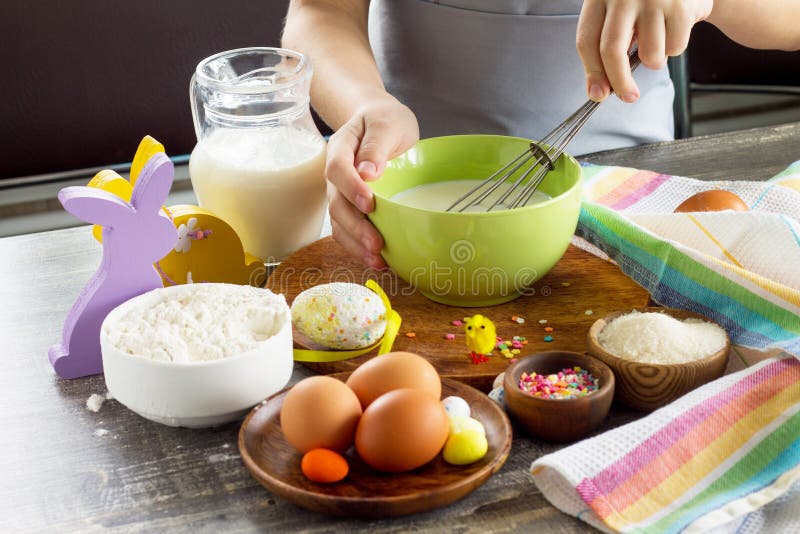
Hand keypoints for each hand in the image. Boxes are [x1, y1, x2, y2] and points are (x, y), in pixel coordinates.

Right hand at [326, 93, 418, 268]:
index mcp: (342, 148)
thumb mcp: (387, 123)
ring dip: (356, 244)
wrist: (380, 121)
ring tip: (378, 261)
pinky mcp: (351, 206)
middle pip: (336, 203)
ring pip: (339, 222)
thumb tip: (368, 173)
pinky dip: (359, 247)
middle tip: (377, 244)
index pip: (337, 169)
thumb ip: (377, 144)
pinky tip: (378, 261)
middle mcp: (336, 173)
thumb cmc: (385, 120)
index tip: (370, 204)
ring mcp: (340, 192)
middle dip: (355, 227)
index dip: (351, 188)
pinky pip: (348, 229)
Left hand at [576, 0, 712, 101]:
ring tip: (657, 40)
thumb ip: (607, 44)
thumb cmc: (642, 1)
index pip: (588, 41)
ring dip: (655, 60)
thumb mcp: (618, 13)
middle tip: (627, 96)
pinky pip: (675, 47)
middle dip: (619, 81)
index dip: (592, 72)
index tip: (598, 93)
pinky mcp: (680, 5)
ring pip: (650, 55)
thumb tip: (600, 89)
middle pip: (612, 50)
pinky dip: (674, 47)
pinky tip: (673, 29)